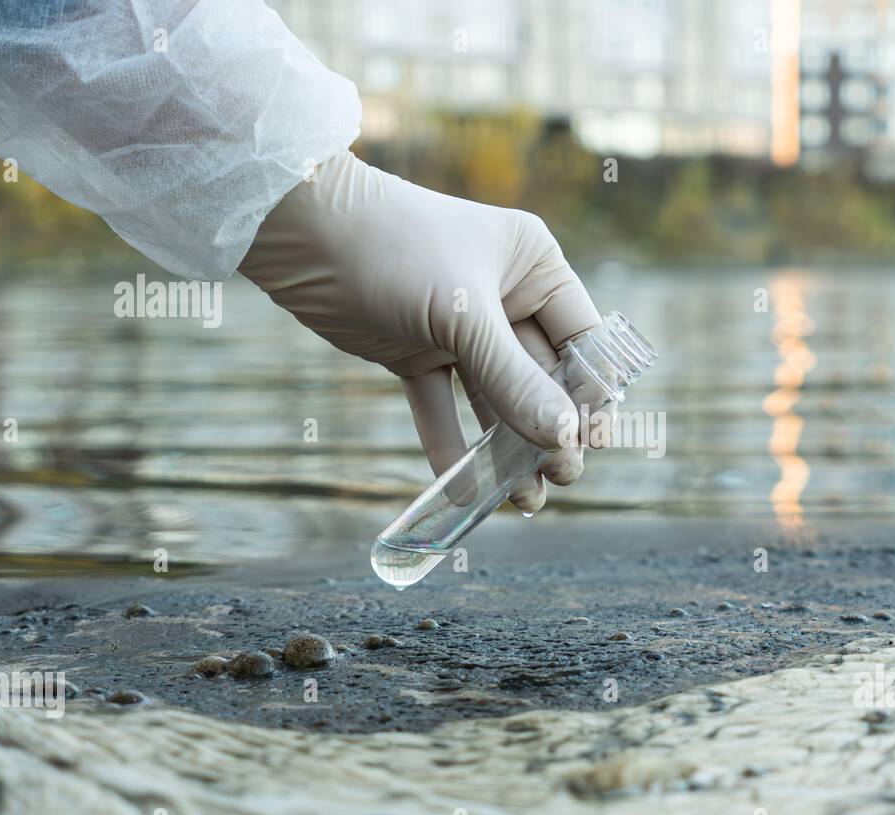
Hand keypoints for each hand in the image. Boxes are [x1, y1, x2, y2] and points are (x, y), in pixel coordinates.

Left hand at [239, 150, 600, 511]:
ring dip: (508, 450)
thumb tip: (565, 439)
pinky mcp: (418, 354)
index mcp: (534, 267)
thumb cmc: (396, 251)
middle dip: (552, 430)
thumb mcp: (464, 316)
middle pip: (543, 377)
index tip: (591, 442)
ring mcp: (461, 329)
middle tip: (560, 478)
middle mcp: (505, 297)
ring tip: (524, 502)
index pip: (582, 340)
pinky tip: (463, 489)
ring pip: (497, 399)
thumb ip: (515, 380)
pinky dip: (452, 446)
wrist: (301, 233)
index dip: (592, 392)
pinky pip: (444, 407)